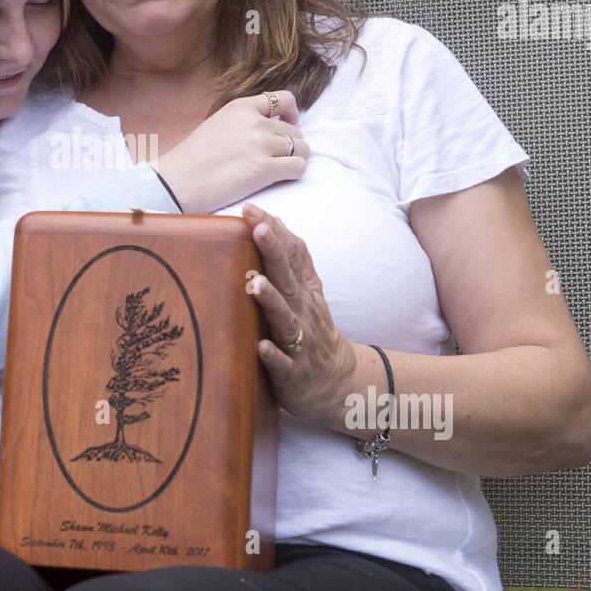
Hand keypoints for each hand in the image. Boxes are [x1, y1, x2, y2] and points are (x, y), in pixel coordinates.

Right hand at [150, 91, 310, 213]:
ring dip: (295, 159)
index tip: (288, 124)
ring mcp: (260, 144)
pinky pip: (299, 167)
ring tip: (279, 171)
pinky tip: (280, 179)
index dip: (291, 114)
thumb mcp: (216, 124)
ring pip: (302, 148)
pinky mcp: (264, 169)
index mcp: (240, 107)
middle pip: (295, 130)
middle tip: (277, 158)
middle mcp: (254, 122)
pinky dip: (294, 174)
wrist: (175, 182)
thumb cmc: (191, 160)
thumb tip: (266, 127)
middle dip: (291, 144)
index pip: (284, 99)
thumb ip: (242, 121)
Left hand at [241, 202, 359, 427]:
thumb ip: (289, 260)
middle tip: (258, 228)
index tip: (252, 209)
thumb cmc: (310, 329)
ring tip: (255, 283)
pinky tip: (260, 347)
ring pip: (286, 319)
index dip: (274, 231)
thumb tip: (269, 221)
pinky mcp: (294, 373)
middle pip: (288, 278)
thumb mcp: (306, 291)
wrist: (337, 381)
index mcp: (303, 290)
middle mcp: (303, 311)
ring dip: (272, 301)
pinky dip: (273, 355)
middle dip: (273, 252)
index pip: (291, 255)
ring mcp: (300, 342)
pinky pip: (284, 364)